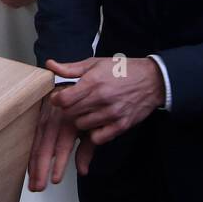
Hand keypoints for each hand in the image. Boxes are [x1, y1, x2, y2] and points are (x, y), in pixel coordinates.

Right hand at [29, 92, 82, 190]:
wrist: (74, 85)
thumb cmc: (86, 108)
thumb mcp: (92, 128)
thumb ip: (87, 150)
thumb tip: (83, 172)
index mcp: (70, 120)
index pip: (62, 146)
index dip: (58, 164)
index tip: (55, 180)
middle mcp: (55, 118)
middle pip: (45, 146)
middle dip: (41, 169)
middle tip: (39, 187)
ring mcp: (44, 117)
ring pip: (36, 144)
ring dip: (33, 166)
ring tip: (33, 184)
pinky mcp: (37, 117)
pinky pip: (31, 139)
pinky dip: (30, 156)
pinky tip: (29, 170)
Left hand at [46, 56, 165, 145]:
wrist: (153, 80)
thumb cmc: (123, 70)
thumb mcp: (95, 64)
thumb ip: (71, 68)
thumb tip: (50, 65)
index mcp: (94, 81)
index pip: (64, 99)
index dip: (58, 99)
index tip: (60, 98)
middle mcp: (102, 98)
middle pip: (71, 113)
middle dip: (69, 108)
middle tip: (75, 103)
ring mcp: (112, 114)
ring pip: (81, 125)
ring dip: (81, 119)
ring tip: (88, 110)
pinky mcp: (121, 126)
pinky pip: (97, 137)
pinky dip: (94, 132)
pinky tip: (98, 121)